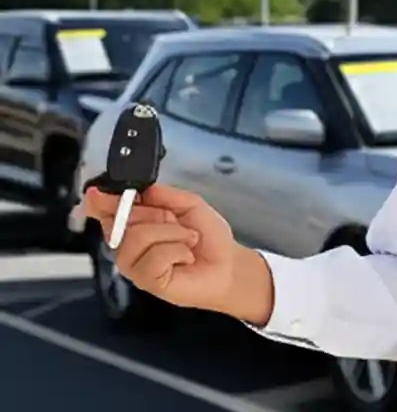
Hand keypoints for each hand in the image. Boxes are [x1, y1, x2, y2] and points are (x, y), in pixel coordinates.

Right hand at [74, 183, 273, 324]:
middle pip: (121, 221)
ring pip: (137, 237)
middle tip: (177, 223)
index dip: (101, 201)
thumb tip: (143, 188)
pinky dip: (177, 251)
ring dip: (172, 234)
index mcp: (138, 223)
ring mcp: (135, 264)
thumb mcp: (190, 205)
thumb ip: (165, 194)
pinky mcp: (146, 281)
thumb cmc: (209, 239)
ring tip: (187, 241)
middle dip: (155, 216)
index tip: (95, 193)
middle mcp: (131, 244)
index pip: (109, 211)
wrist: (228, 265)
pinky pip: (153, 257)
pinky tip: (184, 258)